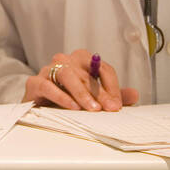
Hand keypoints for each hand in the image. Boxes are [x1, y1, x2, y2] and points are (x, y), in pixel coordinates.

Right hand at [22, 50, 138, 110]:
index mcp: (81, 60)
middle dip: (100, 93)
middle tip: (109, 109)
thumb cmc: (67, 98)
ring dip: (82, 92)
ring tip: (91, 108)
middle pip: (86, 72)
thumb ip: (114, 96)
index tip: (116, 104)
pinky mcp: (34, 83)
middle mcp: (65, 61)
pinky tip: (72, 107)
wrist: (39, 106)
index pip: (102, 68)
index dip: (112, 86)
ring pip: (67, 74)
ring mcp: (48, 70)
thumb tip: (135, 95)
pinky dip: (61, 96)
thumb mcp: (95, 98)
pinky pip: (48, 86)